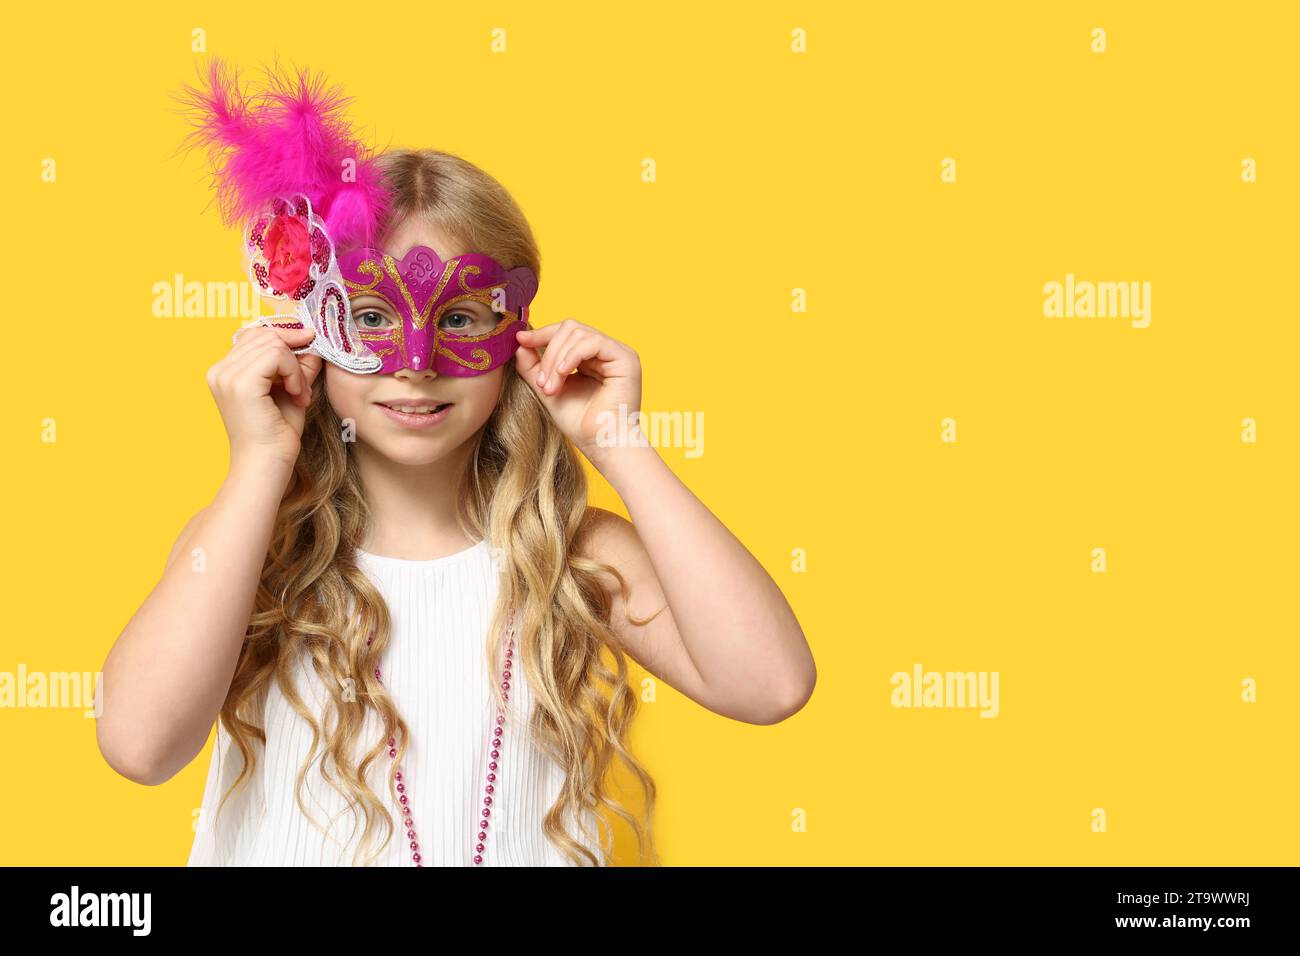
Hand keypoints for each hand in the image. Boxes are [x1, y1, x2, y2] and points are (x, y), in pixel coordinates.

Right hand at [206, 325, 324, 471]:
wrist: (267, 464)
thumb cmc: (277, 435)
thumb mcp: (290, 390)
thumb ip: (298, 365)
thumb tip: (312, 341)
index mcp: (224, 372)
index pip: (255, 334)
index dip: (285, 336)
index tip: (310, 344)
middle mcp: (219, 370)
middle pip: (265, 334)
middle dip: (294, 354)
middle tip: (304, 386)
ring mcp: (226, 375)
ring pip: (273, 343)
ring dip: (296, 367)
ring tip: (300, 393)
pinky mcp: (240, 383)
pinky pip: (277, 355)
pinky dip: (294, 372)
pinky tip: (297, 394)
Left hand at [513, 319, 641, 464]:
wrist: (601, 444)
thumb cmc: (580, 423)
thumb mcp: (548, 390)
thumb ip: (534, 367)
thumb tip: (520, 342)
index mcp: (592, 356)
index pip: (566, 332)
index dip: (542, 333)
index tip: (520, 340)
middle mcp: (606, 351)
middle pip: (570, 328)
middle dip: (549, 352)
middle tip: (541, 384)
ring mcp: (618, 352)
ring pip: (579, 334)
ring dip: (557, 360)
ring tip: (551, 388)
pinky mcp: (626, 358)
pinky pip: (593, 342)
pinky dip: (572, 355)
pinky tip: (563, 374)